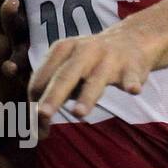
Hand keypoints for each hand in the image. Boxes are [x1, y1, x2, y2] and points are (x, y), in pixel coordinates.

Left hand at [0, 0, 28, 83]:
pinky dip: (14, 67)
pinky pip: (21, 69)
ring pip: (21, 30)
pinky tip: (9, 67)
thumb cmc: (13, 54)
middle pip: (15, 5)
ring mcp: (29, 48)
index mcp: (15, 15)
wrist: (32, 89)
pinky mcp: (30, 71)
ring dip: (13, 17)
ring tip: (11, 3)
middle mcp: (25, 26)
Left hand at [28, 25, 149, 136]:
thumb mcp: (68, 67)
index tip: (34, 127)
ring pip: (96, 79)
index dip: (35, 104)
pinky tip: (132, 91)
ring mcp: (108, 57)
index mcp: (62, 50)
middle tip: (42, 114)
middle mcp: (83, 51)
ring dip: (86, 96)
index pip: (43, 79)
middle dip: (53, 96)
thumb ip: (52, 91)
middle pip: (65, 76)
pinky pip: (131, 76)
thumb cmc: (91, 61)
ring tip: (77, 113)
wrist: (131, 39)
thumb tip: (35, 127)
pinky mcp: (131, 65)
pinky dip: (131, 83)